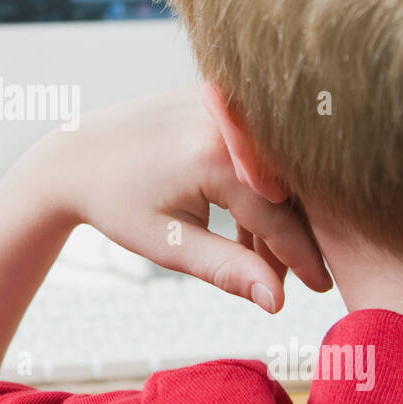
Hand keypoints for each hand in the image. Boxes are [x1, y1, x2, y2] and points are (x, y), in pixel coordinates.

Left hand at [41, 86, 331, 312]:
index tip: (323, 288)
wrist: (79, 154)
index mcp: (215, 156)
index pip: (279, 217)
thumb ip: (226, 270)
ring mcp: (228, 104)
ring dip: (279, 215)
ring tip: (267, 262)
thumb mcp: (168, 244)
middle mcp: (230, 121)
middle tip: (303, 279)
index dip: (302, 258)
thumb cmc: (117, 202)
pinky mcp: (225, 99)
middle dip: (296, 238)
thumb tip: (278, 304)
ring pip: (277, 170)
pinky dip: (261, 188)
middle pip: (288, 189)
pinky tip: (250, 230)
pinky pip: (261, 150)